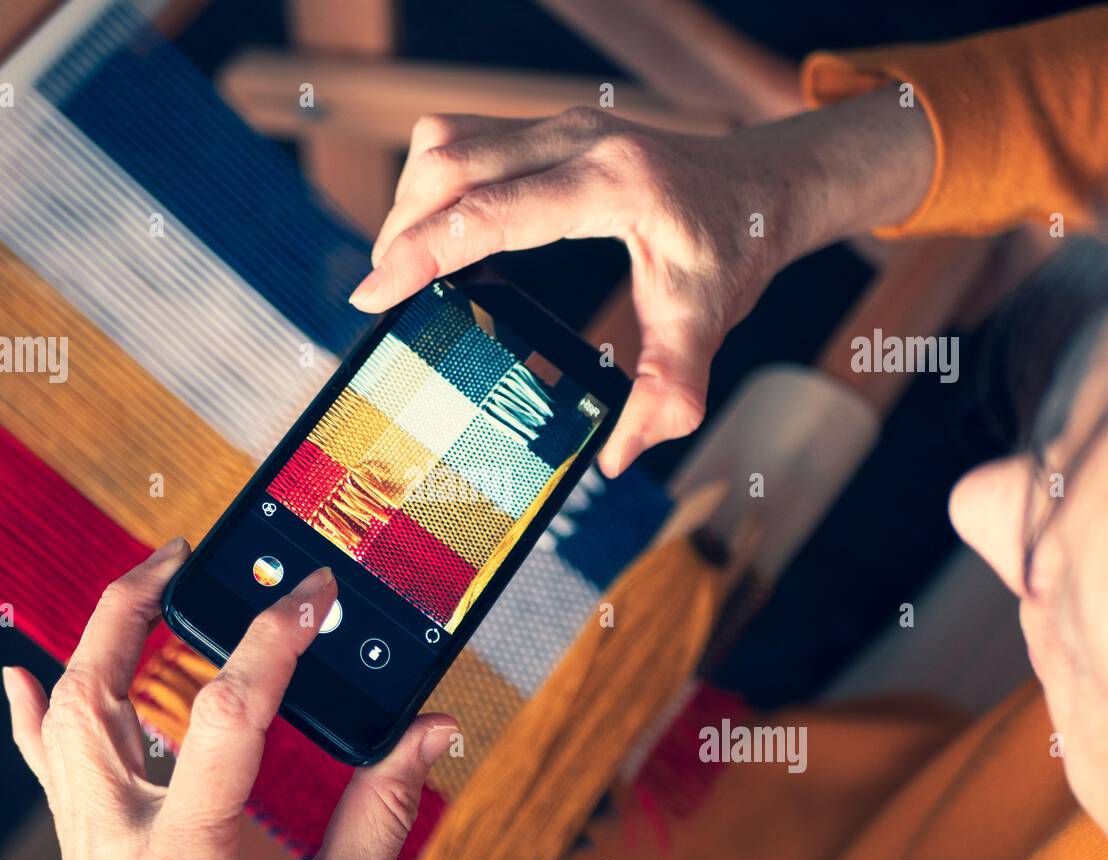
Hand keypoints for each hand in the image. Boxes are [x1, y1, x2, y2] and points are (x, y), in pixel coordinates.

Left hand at [3, 538, 456, 859]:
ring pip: (62, 729)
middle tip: (183, 558)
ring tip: (142, 593)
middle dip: (133, 611)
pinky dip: (33, 719)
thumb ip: (383, 812)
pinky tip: (18, 675)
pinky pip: (44, 779)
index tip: (312, 596)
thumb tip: (431, 731)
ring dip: (96, 649)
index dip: (274, 640)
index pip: (223, 715)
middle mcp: (114, 852)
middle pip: (93, 699)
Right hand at [351, 89, 932, 474]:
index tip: (372, 293)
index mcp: (612, 183)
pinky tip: (440, 233)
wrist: (762, 183)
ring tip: (406, 267)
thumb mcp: (708, 321)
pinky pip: (464, 139)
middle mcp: (577, 139)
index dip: (420, 251)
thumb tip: (619, 459)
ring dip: (411, 202)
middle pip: (449, 163)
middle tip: (384, 295)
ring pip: (447, 143)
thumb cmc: (735, 246)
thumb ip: (670, 389)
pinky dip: (435, 186)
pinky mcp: (547, 128)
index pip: (489, 209)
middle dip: (401, 229)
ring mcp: (559, 125)